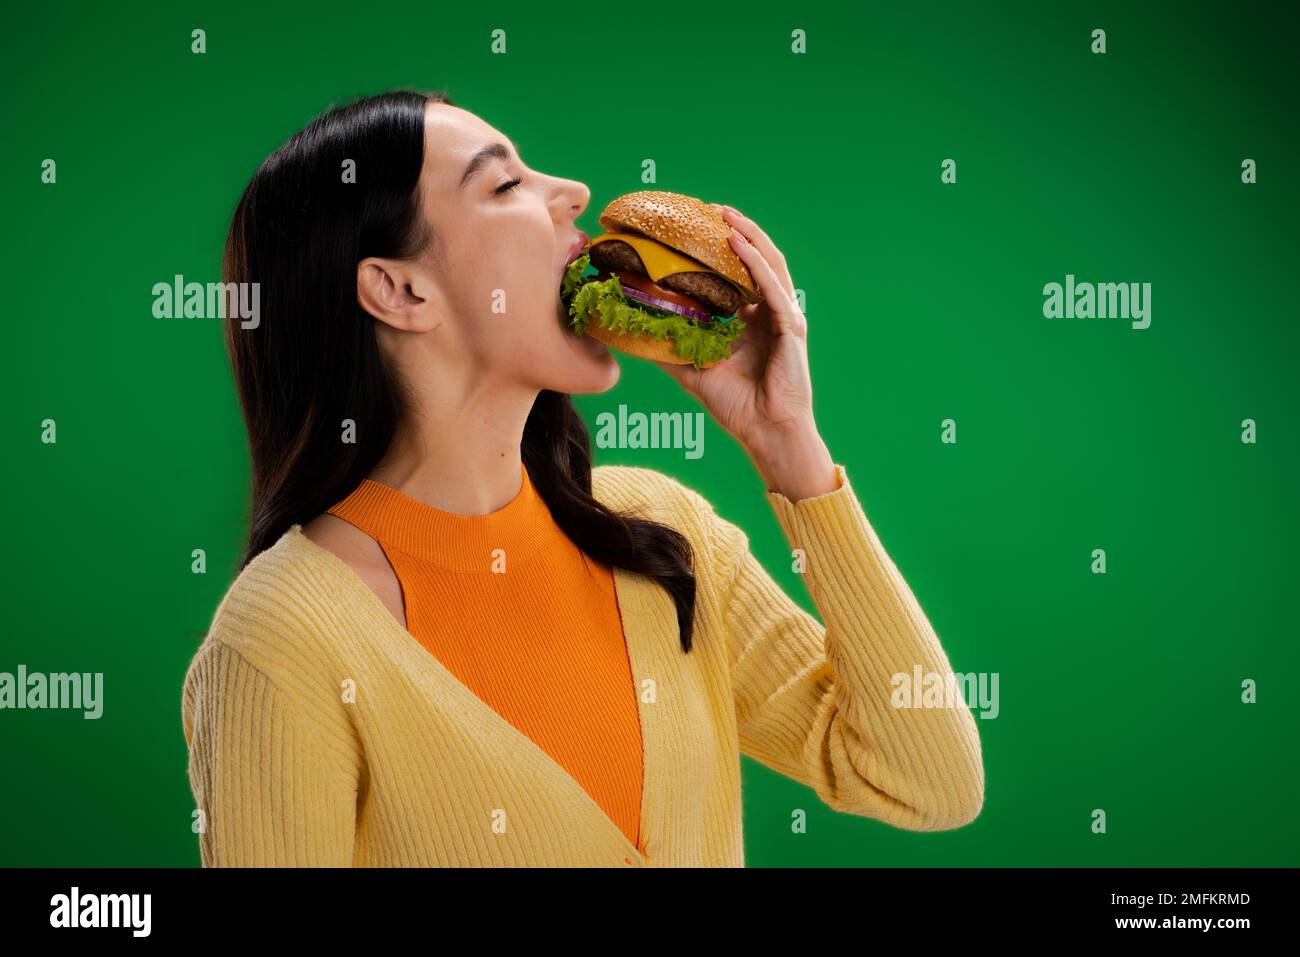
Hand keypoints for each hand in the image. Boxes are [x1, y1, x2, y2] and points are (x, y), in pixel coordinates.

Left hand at [652, 204, 836, 499]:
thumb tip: (632, 339)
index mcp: (751, 320)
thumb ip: (669, 352)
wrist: (766, 431)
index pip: (736, 274)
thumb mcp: (693, 372)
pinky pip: (771, 286)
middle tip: (708, 209)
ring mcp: (783, 316)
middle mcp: (769, 312)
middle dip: (735, 231)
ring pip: (768, 263)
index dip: (719, 249)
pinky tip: (737, 243)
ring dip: (747, 235)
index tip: (694, 227)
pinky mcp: (791, 325)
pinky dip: (755, 263)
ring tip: (725, 215)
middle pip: (755, 260)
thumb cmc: (737, 406)